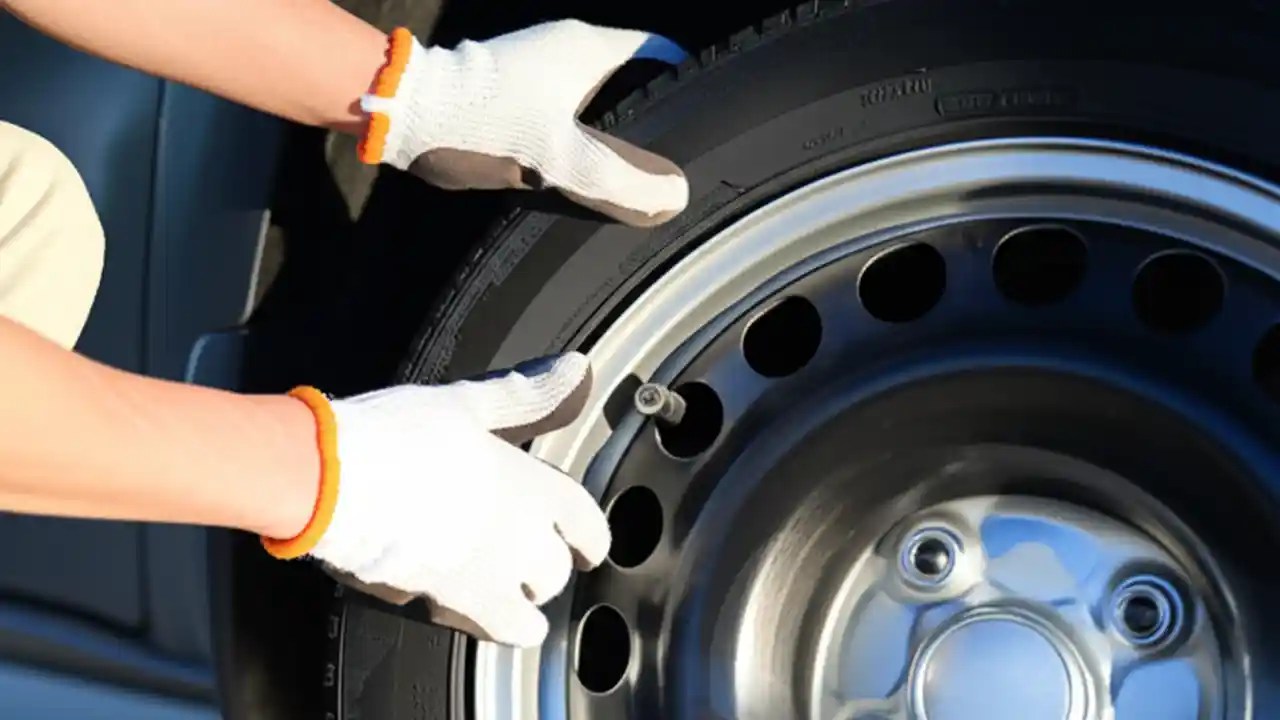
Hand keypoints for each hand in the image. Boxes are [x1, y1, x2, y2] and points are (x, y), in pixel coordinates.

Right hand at [301, 353, 608, 646]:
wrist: (335, 481)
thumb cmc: (394, 434)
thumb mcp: (467, 402)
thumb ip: (526, 394)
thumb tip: (575, 369)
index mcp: (531, 484)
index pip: (586, 521)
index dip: (591, 537)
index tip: (588, 545)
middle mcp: (521, 536)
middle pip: (556, 571)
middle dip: (546, 568)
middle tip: (528, 560)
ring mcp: (490, 575)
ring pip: (531, 611)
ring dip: (522, 604)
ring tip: (503, 590)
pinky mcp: (452, 603)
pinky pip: (496, 633)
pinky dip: (494, 628)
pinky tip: (475, 610)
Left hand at [357, 20, 689, 226]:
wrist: (409, 114)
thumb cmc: (485, 123)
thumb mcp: (559, 159)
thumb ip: (619, 179)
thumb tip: (673, 196)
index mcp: (589, 48)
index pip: (660, 51)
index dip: (689, 82)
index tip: (706, 119)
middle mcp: (568, 48)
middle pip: (633, 76)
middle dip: (656, 112)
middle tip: (677, 156)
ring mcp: (540, 67)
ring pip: (599, 95)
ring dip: (619, 127)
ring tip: (641, 169)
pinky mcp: (517, 90)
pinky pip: (569, 110)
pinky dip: (586, 134)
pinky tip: (590, 169)